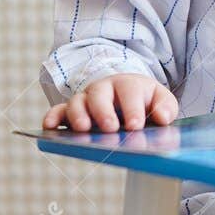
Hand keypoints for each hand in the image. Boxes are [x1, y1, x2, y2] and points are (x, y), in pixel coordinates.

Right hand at [42, 74, 178, 133]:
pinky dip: (53, 117)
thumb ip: (166, 108)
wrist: (127, 93)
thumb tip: (162, 118)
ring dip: (78, 115)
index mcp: (128, 84)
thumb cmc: (145, 100)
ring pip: (77, 102)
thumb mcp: (160, 100)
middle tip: (109, 128)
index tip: (135, 126)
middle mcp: (104, 89)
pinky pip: (58, 111)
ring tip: (83, 130)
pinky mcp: (71, 110)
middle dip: (104, 111)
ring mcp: (86, 99)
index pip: (130, 92)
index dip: (132, 108)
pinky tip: (49, 127)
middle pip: (100, 94)